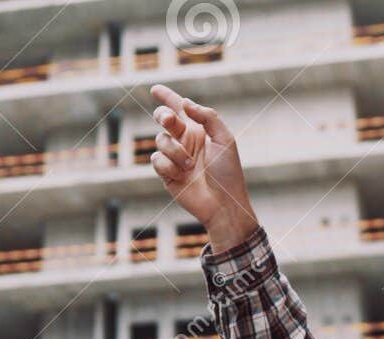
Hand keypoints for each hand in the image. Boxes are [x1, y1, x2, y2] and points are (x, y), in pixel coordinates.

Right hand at [148, 84, 257, 250]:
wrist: (222, 204)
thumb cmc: (228, 172)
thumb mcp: (225, 139)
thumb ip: (208, 117)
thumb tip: (186, 103)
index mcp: (199, 131)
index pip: (179, 108)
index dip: (167, 97)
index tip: (155, 89)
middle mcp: (185, 141)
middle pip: (163, 118)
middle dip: (163, 116)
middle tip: (170, 121)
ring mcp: (174, 157)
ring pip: (160, 140)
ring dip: (175, 151)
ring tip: (190, 166)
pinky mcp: (166, 173)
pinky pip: (157, 160)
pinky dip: (169, 166)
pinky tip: (182, 176)